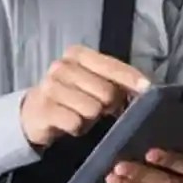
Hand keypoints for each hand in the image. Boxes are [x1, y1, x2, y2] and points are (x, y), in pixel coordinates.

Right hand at [21, 44, 151, 146]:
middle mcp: (62, 66)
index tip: (148, 88)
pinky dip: (78, 128)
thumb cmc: (72, 94)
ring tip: (83, 114)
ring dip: (91, 117)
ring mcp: (50, 87)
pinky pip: (76, 123)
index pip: (112, 66)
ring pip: (92, 109)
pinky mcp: (44, 109)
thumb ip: (116, 80)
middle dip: (109, 104)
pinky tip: (70, 123)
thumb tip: (145, 88)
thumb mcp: (92, 81)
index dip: (131, 79)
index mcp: (78, 54)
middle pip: (106, 91)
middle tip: (102, 108)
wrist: (34, 112)